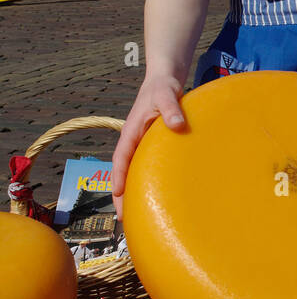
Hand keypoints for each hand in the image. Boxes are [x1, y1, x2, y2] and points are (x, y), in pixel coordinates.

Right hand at [111, 74, 185, 217]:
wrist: (164, 80)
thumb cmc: (164, 87)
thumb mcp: (167, 94)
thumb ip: (171, 108)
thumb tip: (177, 125)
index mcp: (131, 131)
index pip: (121, 158)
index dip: (118, 177)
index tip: (118, 196)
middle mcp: (133, 140)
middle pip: (123, 171)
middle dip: (122, 195)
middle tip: (124, 218)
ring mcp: (140, 144)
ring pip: (133, 171)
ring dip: (132, 192)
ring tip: (136, 216)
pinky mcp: (150, 146)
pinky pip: (144, 167)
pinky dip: (144, 182)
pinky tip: (154, 196)